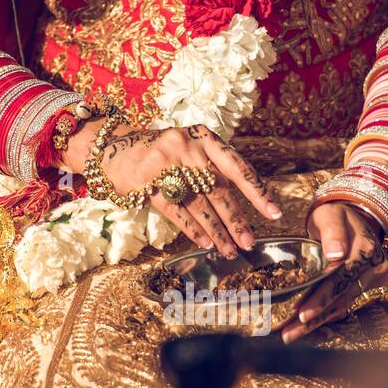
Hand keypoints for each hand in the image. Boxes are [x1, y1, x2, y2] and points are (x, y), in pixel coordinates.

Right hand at [65, 120, 281, 257]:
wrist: (113, 149)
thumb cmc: (160, 154)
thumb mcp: (190, 148)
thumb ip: (213, 167)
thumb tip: (244, 204)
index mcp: (204, 137)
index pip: (238, 167)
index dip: (257, 192)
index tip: (274, 213)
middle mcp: (188, 147)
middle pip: (219, 191)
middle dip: (237, 221)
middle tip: (250, 242)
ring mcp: (166, 164)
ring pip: (199, 205)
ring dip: (217, 231)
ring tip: (229, 251)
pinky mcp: (147, 182)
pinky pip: (176, 211)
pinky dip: (193, 229)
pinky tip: (205, 243)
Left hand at [282, 202, 387, 343]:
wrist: (356, 217)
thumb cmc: (337, 215)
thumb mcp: (331, 215)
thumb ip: (332, 231)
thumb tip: (336, 254)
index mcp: (365, 250)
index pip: (341, 279)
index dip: (322, 298)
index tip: (302, 315)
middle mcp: (374, 268)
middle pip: (341, 297)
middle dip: (314, 317)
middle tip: (289, 334)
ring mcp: (372, 279)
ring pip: (342, 305)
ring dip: (316, 322)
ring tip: (291, 335)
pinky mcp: (366, 286)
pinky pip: (344, 304)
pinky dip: (324, 316)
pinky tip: (305, 327)